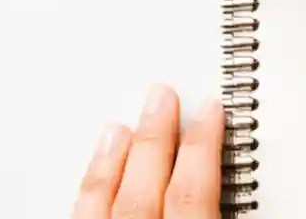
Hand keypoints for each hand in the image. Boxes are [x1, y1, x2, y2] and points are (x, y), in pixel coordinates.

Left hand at [72, 85, 224, 218]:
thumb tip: (226, 190)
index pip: (192, 193)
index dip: (202, 147)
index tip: (209, 113)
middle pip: (145, 185)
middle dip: (155, 136)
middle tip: (162, 99)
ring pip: (103, 196)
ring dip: (113, 158)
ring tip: (119, 127)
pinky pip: (79, 216)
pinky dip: (88, 191)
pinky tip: (91, 177)